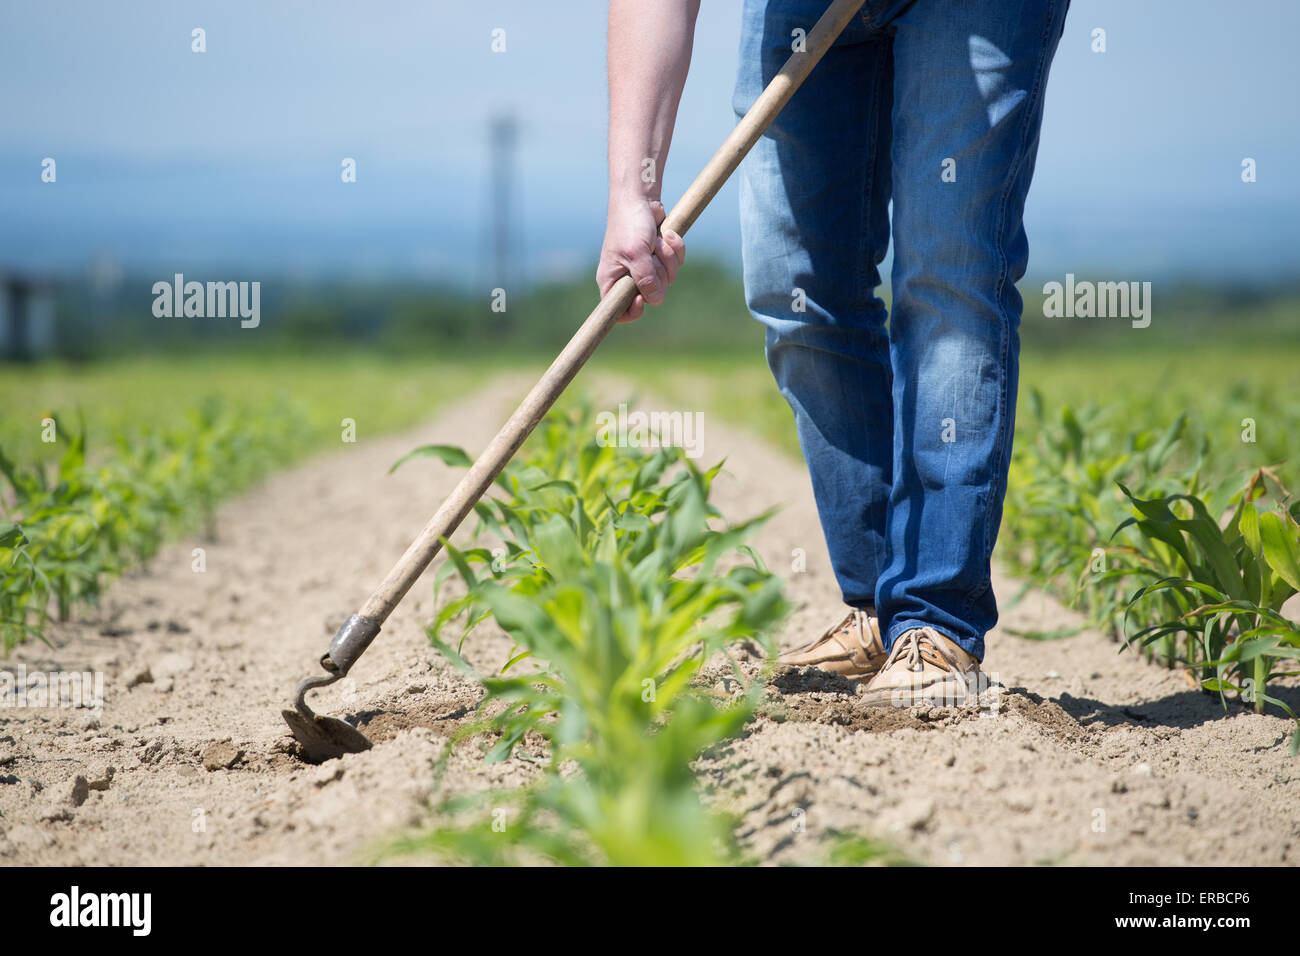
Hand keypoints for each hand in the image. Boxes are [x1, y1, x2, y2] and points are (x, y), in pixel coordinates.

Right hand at [596, 197, 685, 321]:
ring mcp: (646, 269)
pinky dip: (675, 249)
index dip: (632, 312)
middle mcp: (628, 278)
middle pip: (652, 295)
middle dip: (658, 273)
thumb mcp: (636, 253)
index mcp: (612, 281)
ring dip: (668, 257)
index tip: (640, 300)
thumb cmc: (629, 224)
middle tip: (651, 254)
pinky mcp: (660, 258)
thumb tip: (655, 300)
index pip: (619, 312)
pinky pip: (676, 264)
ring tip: (657, 240)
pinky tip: (667, 234)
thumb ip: (646, 279)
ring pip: (668, 279)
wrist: (641, 198)